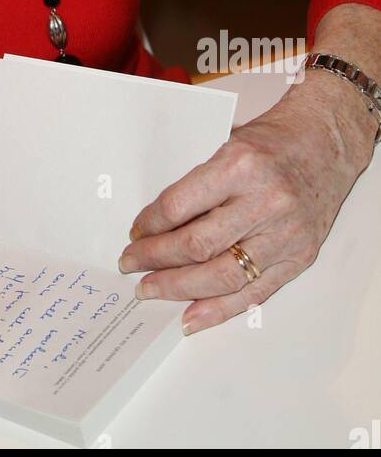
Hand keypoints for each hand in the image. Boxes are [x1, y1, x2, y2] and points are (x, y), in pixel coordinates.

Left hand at [117, 75, 374, 334]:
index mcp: (240, 165)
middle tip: (130, 262)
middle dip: (155, 258)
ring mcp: (285, 234)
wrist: (326, 144)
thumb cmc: (272, 140)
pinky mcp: (299, 257)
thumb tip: (152, 221)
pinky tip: (190, 315)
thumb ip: (197, 181)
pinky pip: (254, 293)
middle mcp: (265, 202)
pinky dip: (218, 309)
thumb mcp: (228, 143)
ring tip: (149, 289)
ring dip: (178, 288)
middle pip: (197, 245)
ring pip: (222, 276)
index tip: (134, 231)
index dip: (150, 224)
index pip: (180, 205)